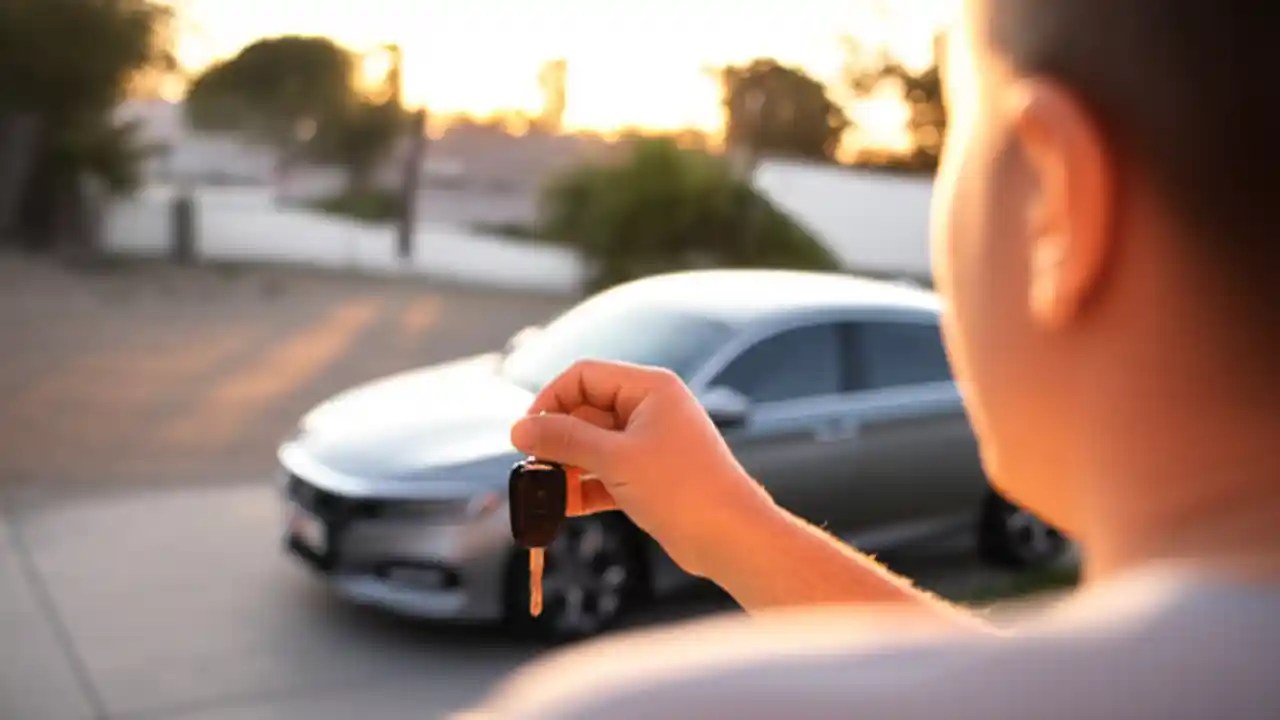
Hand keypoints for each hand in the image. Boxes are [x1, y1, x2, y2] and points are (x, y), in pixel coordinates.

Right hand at [510, 360, 773, 576]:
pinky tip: (565, 507)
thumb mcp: (615, 459)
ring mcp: (650, 444)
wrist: (731, 537)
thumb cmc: (684, 489)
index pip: (584, 376)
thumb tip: (519, 429)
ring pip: (593, 446)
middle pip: (585, 411)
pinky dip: (584, 488)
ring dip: (567, 467)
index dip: (550, 399)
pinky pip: (605, 473)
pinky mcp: (649, 476)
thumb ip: (564, 441)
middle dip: (557, 439)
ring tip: (546, 492)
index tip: (527, 432)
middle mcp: (650, 410)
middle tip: (532, 467)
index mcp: (650, 388)